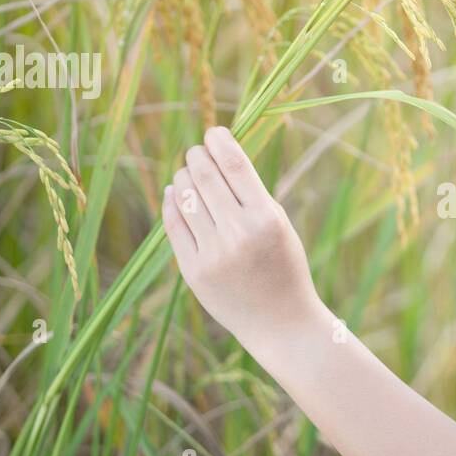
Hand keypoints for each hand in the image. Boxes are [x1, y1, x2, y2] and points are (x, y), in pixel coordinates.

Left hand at [161, 126, 322, 348]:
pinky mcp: (194, 270)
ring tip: (188, 174)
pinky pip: (174, 224)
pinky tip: (176, 193)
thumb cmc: (283, 267)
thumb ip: (251, 195)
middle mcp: (238, 234)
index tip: (214, 132)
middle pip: (205, 175)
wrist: (280, 322)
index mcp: (266, 219)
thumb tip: (216, 157)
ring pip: (185, 196)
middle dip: (198, 156)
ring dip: (184, 177)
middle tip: (197, 152)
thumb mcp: (280, 226)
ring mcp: (213, 253)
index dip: (220, 141)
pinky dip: (172, 202)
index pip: (235, 165)